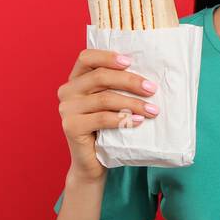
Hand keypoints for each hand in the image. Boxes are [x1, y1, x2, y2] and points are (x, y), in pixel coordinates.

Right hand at [57, 48, 159, 182]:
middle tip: (152, 89)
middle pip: (100, 76)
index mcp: (75, 79)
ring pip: (104, 98)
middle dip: (130, 81)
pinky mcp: (71, 127)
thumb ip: (117, 87)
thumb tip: (148, 76)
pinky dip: (123, 119)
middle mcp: (67, 91)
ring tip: (152, 110)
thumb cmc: (106, 129)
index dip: (108, 56)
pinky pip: (102, 118)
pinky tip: (138, 121)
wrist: (92, 163)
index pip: (86, 57)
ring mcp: (66, 109)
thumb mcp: (111, 103)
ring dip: (132, 103)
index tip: (130, 61)